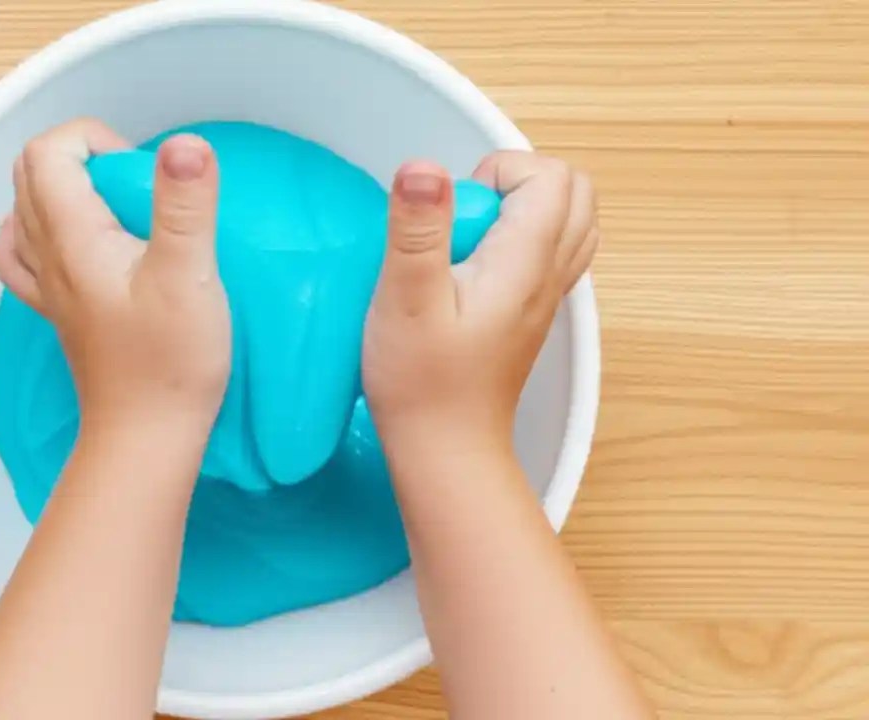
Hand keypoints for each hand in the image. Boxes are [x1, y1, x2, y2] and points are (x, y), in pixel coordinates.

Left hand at [0, 119, 231, 437]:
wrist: (146, 435)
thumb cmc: (172, 361)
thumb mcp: (191, 275)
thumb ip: (185, 205)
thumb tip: (183, 144)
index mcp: (72, 238)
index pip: (48, 152)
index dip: (93, 138)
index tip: (140, 168)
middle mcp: (46, 257)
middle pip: (30, 173)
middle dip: (81, 155)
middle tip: (134, 182)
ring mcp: (45, 287)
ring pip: (23, 210)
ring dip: (60, 188)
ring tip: (110, 204)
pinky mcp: (57, 313)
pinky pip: (20, 255)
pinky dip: (34, 230)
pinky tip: (61, 238)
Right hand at [362, 152, 598, 450]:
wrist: (446, 450)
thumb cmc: (421, 382)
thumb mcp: (405, 299)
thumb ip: (418, 229)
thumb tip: (424, 167)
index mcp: (525, 262)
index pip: (549, 176)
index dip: (497, 172)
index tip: (452, 211)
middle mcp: (550, 275)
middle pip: (574, 191)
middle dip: (517, 182)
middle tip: (464, 217)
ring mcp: (546, 297)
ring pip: (571, 221)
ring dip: (526, 209)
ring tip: (471, 237)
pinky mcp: (532, 316)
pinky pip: (554, 253)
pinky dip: (525, 239)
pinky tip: (476, 266)